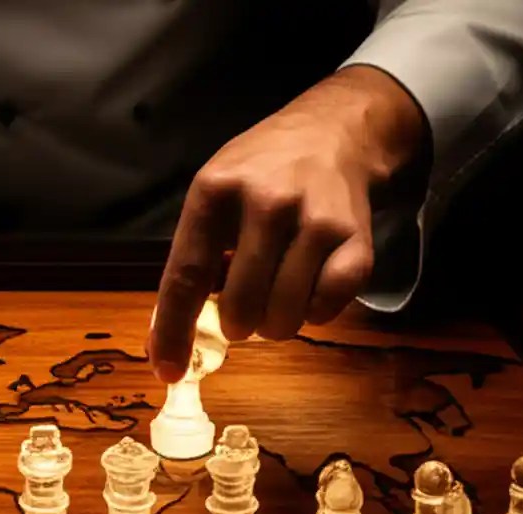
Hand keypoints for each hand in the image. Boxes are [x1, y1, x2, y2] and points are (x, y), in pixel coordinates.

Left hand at [149, 66, 424, 381]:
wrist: (335, 134)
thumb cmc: (261, 174)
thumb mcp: (214, 194)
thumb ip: (192, 257)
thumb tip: (165, 339)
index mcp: (216, 191)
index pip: (185, 276)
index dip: (173, 331)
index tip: (166, 370)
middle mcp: (266, 203)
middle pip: (239, 306)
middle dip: (237, 324)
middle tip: (243, 309)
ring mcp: (316, 221)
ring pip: (284, 316)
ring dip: (276, 322)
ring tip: (277, 293)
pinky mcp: (356, 239)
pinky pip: (327, 308)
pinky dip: (315, 312)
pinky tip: (309, 287)